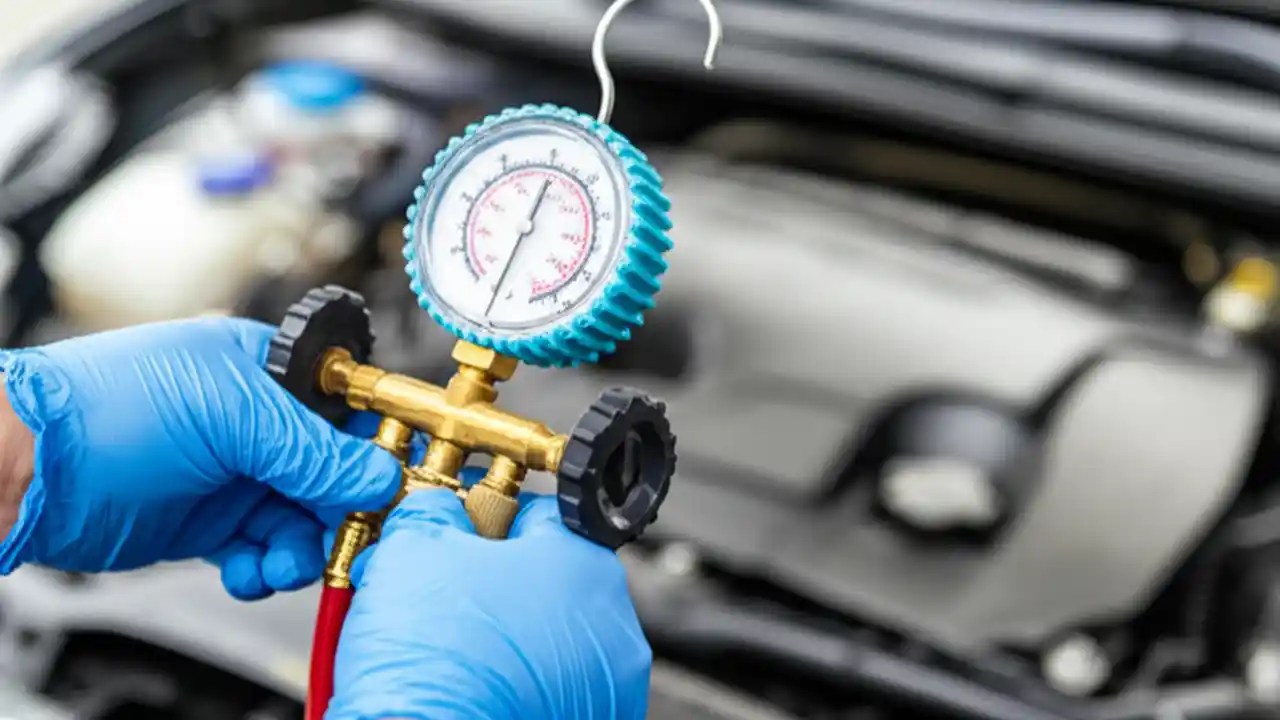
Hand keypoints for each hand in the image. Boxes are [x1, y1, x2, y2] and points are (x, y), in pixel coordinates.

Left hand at [0, 318, 400, 599]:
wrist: (25, 469)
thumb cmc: (107, 409)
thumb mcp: (229, 416)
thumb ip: (310, 450)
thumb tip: (376, 475)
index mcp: (262, 371)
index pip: (341, 409)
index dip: (371, 447)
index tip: (388, 485)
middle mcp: (253, 421)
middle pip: (331, 472)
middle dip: (340, 510)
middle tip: (348, 538)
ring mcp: (231, 473)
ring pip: (301, 518)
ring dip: (304, 546)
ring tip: (284, 561)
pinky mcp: (209, 522)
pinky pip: (262, 549)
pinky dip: (266, 567)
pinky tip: (252, 570)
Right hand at [329, 490, 650, 719]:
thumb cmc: (434, 666)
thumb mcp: (412, 553)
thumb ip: (432, 513)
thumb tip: (436, 510)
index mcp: (585, 563)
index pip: (534, 512)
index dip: (479, 518)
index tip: (448, 534)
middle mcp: (614, 623)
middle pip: (542, 575)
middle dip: (485, 578)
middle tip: (433, 592)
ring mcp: (607, 684)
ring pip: (545, 633)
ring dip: (501, 630)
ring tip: (447, 645)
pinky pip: (548, 683)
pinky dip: (513, 678)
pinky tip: (470, 682)